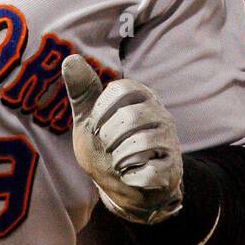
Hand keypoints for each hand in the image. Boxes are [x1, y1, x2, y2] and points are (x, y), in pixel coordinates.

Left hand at [61, 54, 182, 224]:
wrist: (120, 186)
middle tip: (105, 145)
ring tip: (116, 161)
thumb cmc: (105, 145)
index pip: (122, 89)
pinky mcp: (173, 169)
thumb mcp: (88, 117)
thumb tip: (71, 58)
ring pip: (143, 143)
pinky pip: (151, 172)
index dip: (101, 108)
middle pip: (132, 117)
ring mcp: (169, 142)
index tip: (94, 123)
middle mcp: (160, 114)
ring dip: (118, 157)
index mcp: (140, 96)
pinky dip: (131, 177)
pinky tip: (129, 175)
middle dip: (108, 136)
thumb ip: (81, 90)